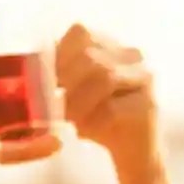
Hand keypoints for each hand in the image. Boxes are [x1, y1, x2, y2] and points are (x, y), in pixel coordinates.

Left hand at [55, 24, 158, 167]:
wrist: (132, 151)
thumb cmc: (96, 116)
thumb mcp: (71, 92)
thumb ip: (56, 74)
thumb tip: (33, 68)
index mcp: (109, 45)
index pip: (80, 32)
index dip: (59, 54)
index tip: (48, 80)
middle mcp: (131, 54)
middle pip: (90, 55)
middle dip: (66, 82)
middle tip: (55, 104)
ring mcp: (144, 76)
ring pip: (105, 77)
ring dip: (78, 102)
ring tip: (69, 120)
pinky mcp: (150, 103)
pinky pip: (114, 108)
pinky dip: (92, 121)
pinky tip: (84, 131)